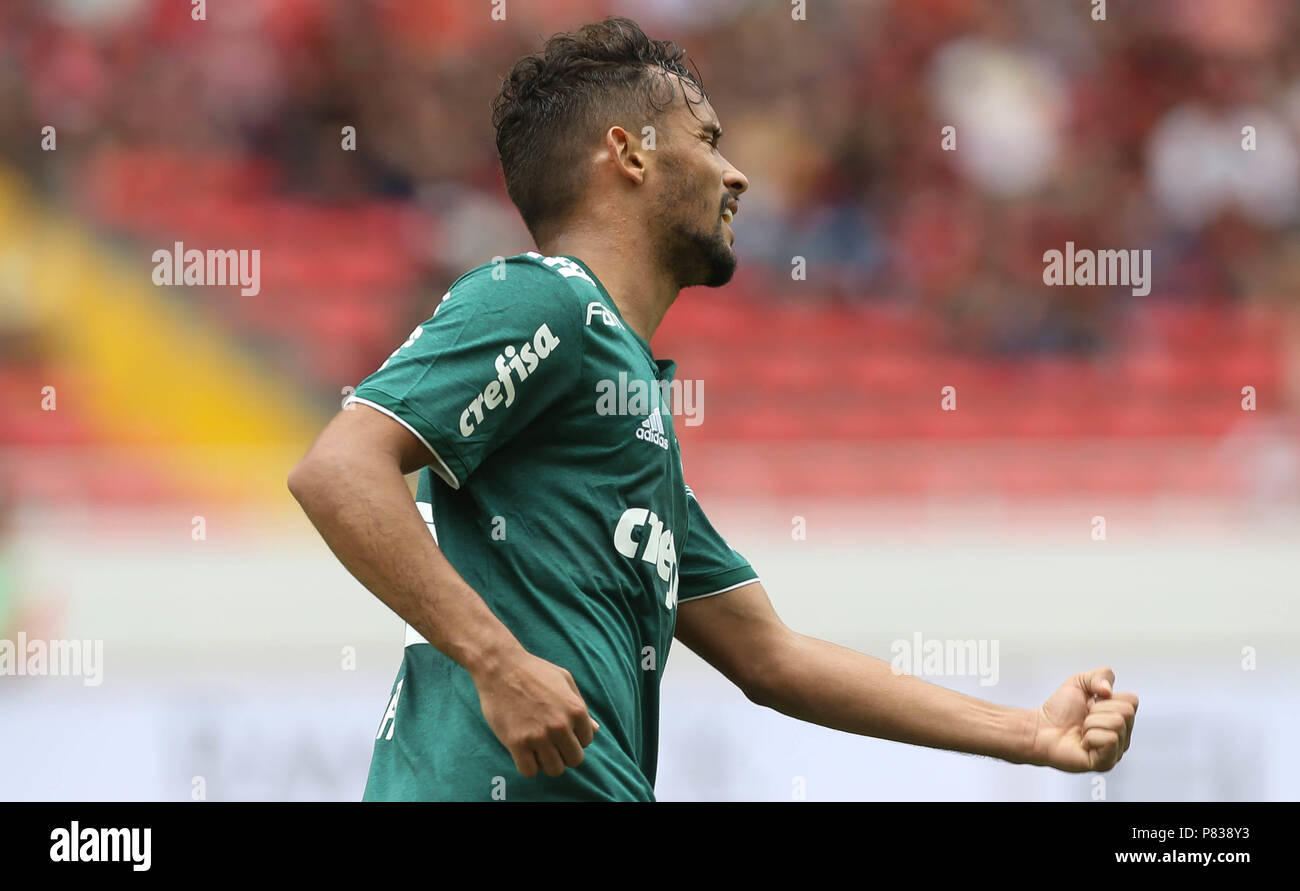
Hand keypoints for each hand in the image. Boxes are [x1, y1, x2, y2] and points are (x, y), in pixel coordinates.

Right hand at [472, 650, 599, 777]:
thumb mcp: (565, 680)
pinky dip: (528, 766)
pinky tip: (524, 753)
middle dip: (564, 754)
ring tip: (538, 749)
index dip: (574, 738)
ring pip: (554, 770)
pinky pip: (530, 771)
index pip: (586, 741)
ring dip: (547, 762)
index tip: (561, 732)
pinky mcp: (517, 743)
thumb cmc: (534, 671)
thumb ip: (580, 706)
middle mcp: (560, 726)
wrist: (500, 667)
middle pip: (574, 760)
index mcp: (576, 710)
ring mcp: (539, 736)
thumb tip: (595, 729)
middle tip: (551, 744)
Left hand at [1030, 666, 1137, 771]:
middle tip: (1084, 719)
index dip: (1107, 698)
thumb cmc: (1059, 710)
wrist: (1040, 729)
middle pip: (1126, 712)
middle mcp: (1122, 734)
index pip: (1132, 700)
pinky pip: (1110, 740)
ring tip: (1081, 730)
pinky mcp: (1106, 763)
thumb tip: (1108, 690)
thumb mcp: (1079, 682)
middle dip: (1098, 710)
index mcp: (1120, 716)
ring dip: (1091, 723)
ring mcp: (1115, 750)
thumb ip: (1100, 675)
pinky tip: (1083, 743)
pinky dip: (1091, 737)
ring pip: (1117, 724)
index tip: (1091, 704)